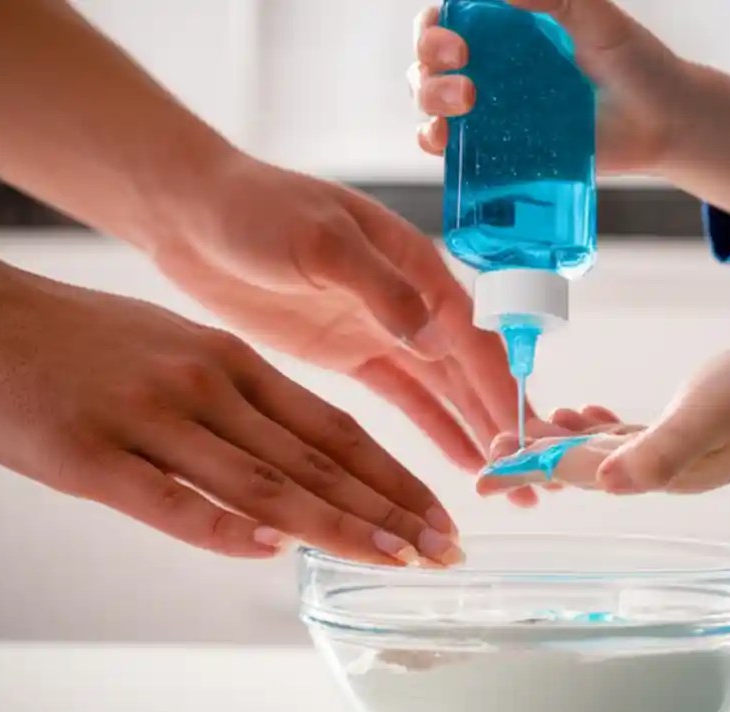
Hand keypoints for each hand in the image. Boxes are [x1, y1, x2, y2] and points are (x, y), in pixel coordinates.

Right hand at [0, 257, 463, 565]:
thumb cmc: (75, 336)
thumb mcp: (175, 347)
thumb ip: (234, 399)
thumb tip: (289, 456)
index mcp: (230, 362)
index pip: (333, 429)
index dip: (391, 477)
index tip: (435, 515)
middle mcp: (205, 386)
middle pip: (314, 461)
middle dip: (386, 511)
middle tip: (441, 551)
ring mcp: (150, 418)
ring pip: (262, 482)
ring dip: (335, 526)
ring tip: (392, 558)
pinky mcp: (91, 454)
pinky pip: (170, 501)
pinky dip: (224, 530)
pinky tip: (273, 552)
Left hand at [149, 156, 532, 491]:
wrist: (192, 215)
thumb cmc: (257, 211)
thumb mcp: (320, 240)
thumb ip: (379, 288)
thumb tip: (437, 337)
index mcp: (415, 265)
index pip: (476, 336)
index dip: (503, 388)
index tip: (526, 438)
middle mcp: (411, 300)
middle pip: (472, 369)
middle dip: (506, 422)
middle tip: (538, 478)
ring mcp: (382, 329)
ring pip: (447, 390)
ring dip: (481, 432)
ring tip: (513, 482)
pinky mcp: (349, 353)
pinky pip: (406, 397)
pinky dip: (438, 428)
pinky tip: (464, 462)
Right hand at [408, 0, 686, 174]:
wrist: (663, 122)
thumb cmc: (634, 62)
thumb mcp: (600, 20)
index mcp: (505, 29)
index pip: (447, 19)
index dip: (435, 26)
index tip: (457, 38)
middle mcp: (490, 67)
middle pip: (428, 59)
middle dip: (428, 61)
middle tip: (461, 68)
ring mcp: (492, 110)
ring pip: (430, 100)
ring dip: (429, 98)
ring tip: (463, 104)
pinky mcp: (501, 150)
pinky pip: (451, 147)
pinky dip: (434, 142)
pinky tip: (443, 140)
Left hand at [479, 341, 729, 495]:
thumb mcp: (706, 415)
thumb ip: (659, 450)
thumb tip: (604, 483)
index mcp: (656, 470)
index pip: (574, 473)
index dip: (525, 468)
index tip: (481, 471)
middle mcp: (660, 470)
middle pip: (580, 467)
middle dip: (534, 456)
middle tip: (492, 441)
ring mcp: (675, 454)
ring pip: (601, 454)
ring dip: (562, 443)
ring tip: (528, 427)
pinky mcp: (689, 433)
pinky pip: (629, 439)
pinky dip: (600, 430)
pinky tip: (587, 413)